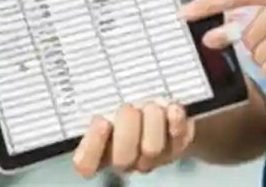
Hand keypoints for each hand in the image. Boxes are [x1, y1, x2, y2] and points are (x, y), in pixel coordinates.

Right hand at [72, 100, 193, 177]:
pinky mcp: (179, 144)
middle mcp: (127, 159)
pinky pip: (178, 137)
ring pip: (152, 149)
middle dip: (126, 127)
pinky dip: (175, 120)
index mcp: (102, 149)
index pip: (85, 164)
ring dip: (151, 119)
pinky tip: (172, 108)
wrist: (166, 106)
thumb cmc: (131, 104)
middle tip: (129, 108)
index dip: (92, 147)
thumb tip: (95, 107)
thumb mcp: (108, 101)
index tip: (102, 121)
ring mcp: (155, 156)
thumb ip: (99, 105)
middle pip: (122, 159)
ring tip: (151, 105)